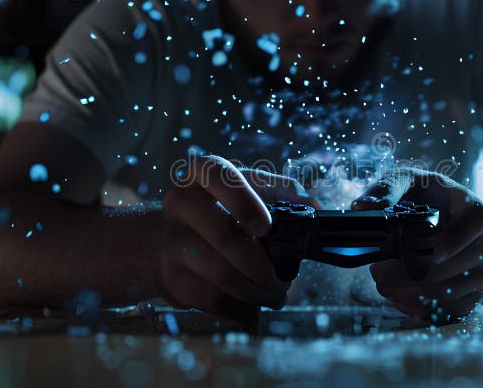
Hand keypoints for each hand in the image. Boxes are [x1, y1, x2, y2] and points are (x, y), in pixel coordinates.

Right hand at [158, 155, 318, 321]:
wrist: (169, 241)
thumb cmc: (223, 211)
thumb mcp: (251, 191)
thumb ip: (284, 194)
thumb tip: (313, 208)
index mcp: (203, 173)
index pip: (219, 175)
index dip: (244, 201)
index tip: (265, 227)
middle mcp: (181, 202)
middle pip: (226, 235)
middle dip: (264, 266)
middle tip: (283, 281)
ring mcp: (171, 241)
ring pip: (222, 275)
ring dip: (257, 292)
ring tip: (274, 295)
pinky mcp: (170, 278)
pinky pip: (212, 300)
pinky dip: (240, 309)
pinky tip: (251, 306)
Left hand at [351, 168, 482, 322]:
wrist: (436, 213)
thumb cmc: (421, 196)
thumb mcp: (403, 182)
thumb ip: (384, 191)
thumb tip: (363, 207)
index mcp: (476, 212)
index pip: (461, 234)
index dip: (431, 245)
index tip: (403, 249)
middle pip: (447, 269)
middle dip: (405, 273)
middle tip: (376, 271)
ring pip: (444, 293)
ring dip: (406, 291)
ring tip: (382, 282)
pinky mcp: (473, 296)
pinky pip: (446, 312)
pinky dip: (416, 308)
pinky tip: (397, 295)